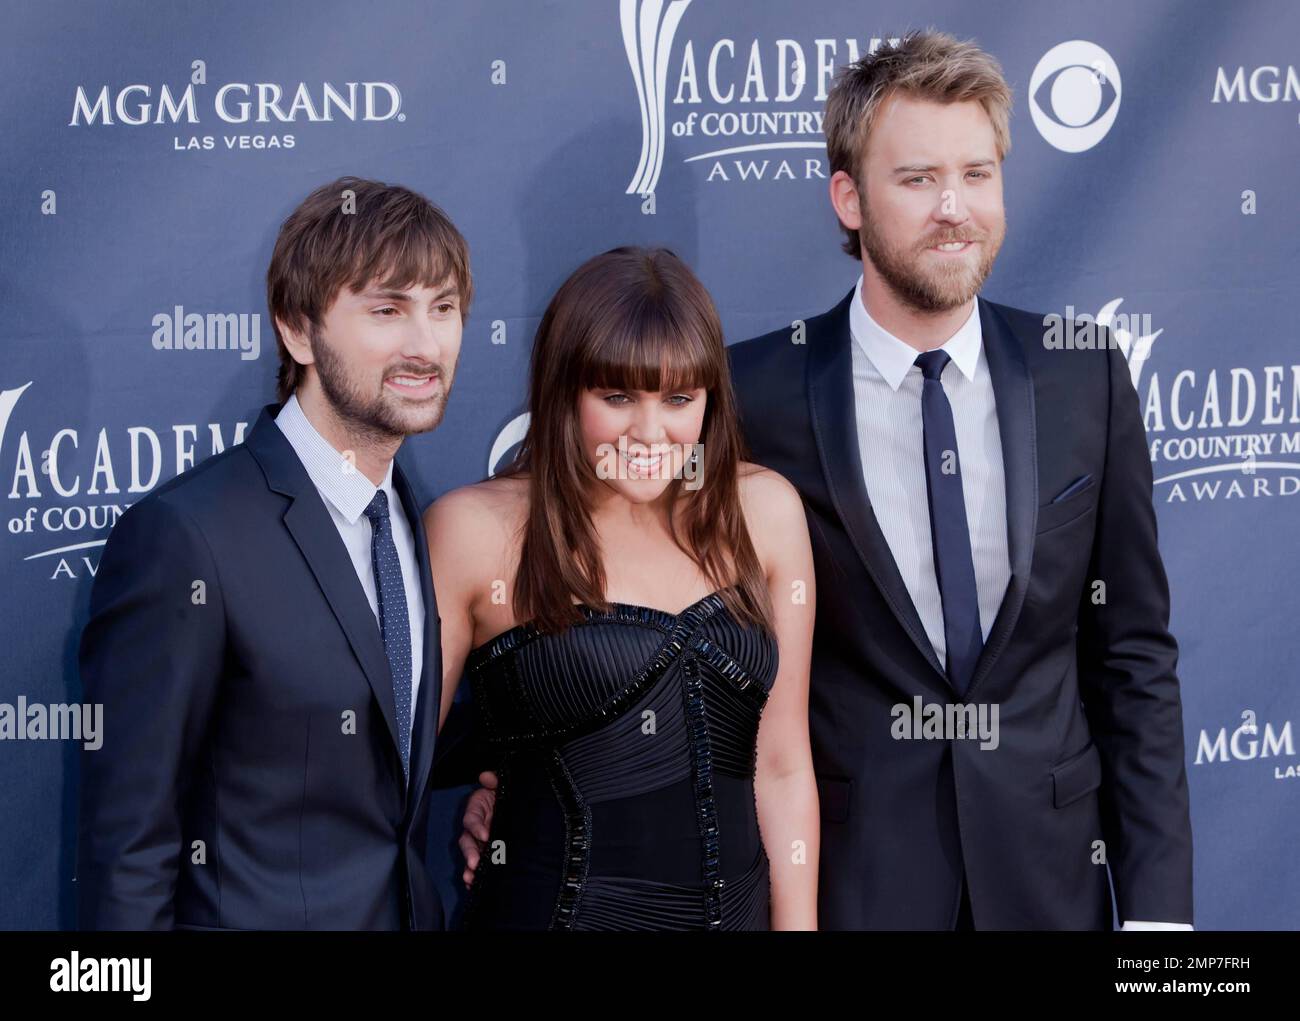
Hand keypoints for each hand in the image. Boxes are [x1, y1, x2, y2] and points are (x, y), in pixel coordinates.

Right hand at [459, 770, 498, 887]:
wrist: (521, 805)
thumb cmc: (509, 795)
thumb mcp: (503, 785)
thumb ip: (495, 781)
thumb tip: (485, 776)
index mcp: (478, 809)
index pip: (471, 819)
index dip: (476, 827)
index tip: (485, 835)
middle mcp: (477, 827)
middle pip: (467, 841)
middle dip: (469, 853)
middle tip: (475, 863)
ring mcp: (481, 842)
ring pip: (470, 855)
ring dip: (470, 867)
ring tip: (472, 878)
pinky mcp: (487, 853)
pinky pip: (478, 865)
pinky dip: (475, 876)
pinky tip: (474, 885)